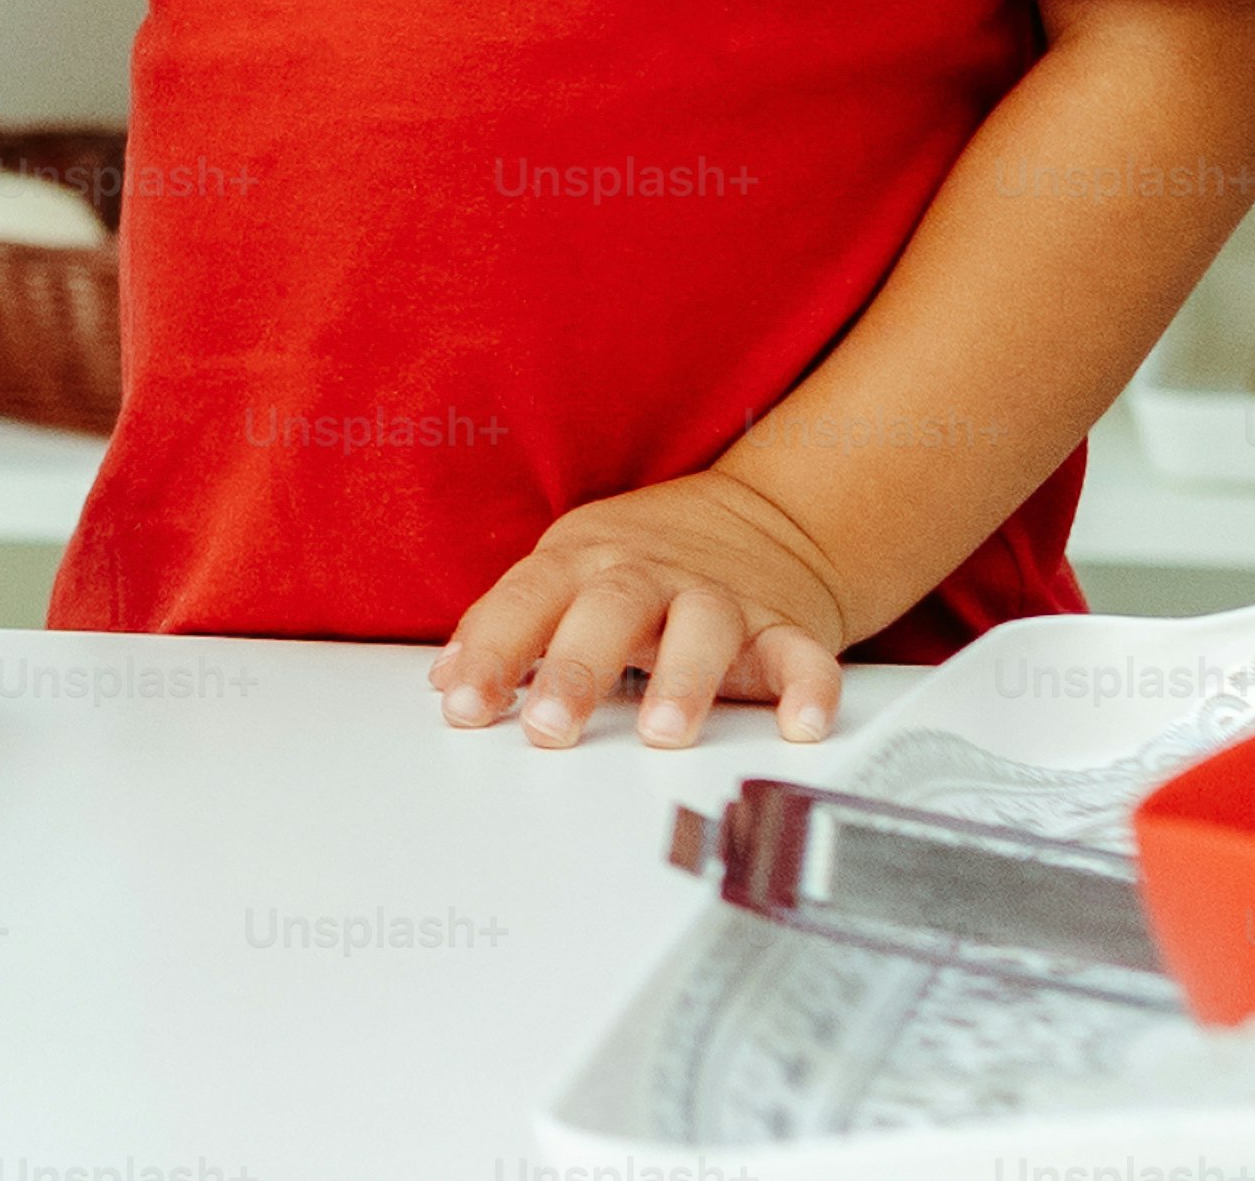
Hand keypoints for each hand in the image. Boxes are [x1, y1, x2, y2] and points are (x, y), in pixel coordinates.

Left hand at [434, 470, 854, 750]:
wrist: (757, 519)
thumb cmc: (638, 560)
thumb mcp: (562, 572)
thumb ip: (509, 625)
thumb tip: (445, 682)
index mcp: (582, 561)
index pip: (526, 601)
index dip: (490, 651)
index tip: (461, 707)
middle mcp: (648, 575)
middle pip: (608, 610)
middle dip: (575, 669)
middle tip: (547, 729)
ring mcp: (718, 598)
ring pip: (702, 628)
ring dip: (682, 680)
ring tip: (661, 734)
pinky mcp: (783, 626)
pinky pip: (802, 655)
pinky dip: (808, 688)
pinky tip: (799, 726)